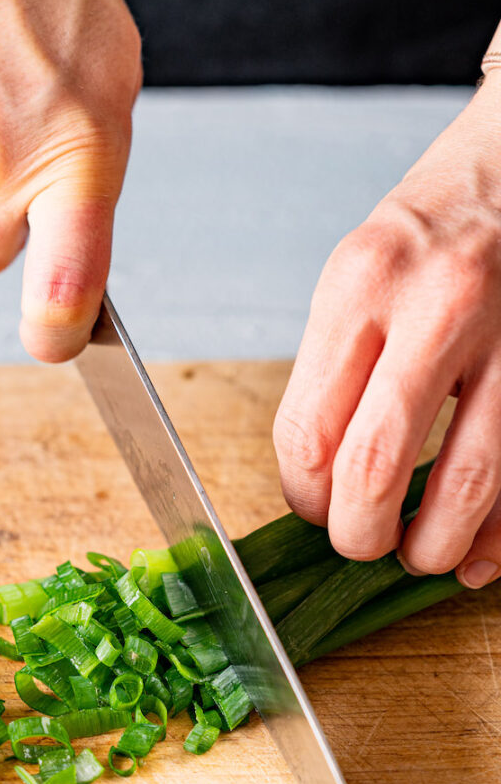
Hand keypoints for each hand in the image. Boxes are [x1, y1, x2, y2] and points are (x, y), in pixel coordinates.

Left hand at [273, 69, 500, 587]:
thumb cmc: (435, 224)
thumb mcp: (360, 273)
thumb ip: (338, 369)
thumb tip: (322, 477)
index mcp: (361, 285)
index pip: (307, 428)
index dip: (303, 493)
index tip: (312, 508)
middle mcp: (436, 306)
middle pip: (374, 463)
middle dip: (359, 534)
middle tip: (360, 546)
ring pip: (469, 480)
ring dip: (434, 543)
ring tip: (419, 558)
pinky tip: (479, 552)